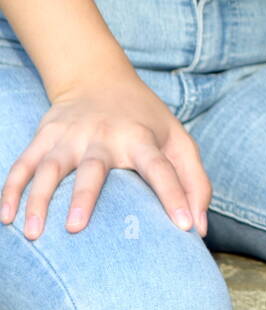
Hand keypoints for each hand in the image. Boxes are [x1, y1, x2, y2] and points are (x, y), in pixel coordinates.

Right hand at [0, 72, 211, 239]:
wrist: (98, 77)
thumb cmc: (145, 120)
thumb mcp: (178, 140)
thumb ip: (195, 182)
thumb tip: (200, 228)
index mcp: (141, 138)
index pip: (162, 168)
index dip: (175, 195)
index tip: (186, 226)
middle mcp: (103, 136)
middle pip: (93, 167)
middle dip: (83, 197)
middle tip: (76, 228)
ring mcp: (70, 136)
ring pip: (49, 167)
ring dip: (38, 199)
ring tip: (33, 233)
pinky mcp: (45, 137)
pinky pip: (23, 164)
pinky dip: (11, 190)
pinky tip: (6, 217)